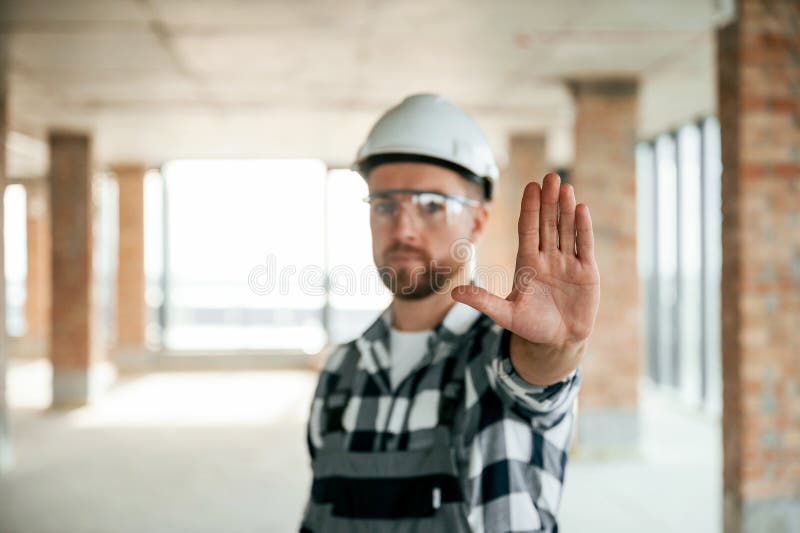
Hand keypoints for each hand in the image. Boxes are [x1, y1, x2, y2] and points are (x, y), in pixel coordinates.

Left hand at [452, 173, 599, 382]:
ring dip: (566, 209)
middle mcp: (547, 258)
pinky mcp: (586, 272)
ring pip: (566, 230)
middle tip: (550, 176)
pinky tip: (581, 208)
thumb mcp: (505, 315)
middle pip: (547, 224)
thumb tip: (454, 293)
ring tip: (566, 186)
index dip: (529, 209)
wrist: (557, 342)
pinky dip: (583, 228)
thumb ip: (483, 302)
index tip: (531, 187)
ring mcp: (567, 263)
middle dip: (548, 201)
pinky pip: (583, 245)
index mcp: (527, 264)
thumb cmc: (530, 326)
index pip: (527, 230)